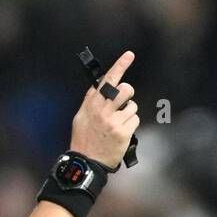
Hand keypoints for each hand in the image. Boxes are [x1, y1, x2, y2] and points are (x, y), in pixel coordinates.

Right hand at [69, 49, 139, 170]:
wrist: (87, 161)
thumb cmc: (84, 138)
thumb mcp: (81, 116)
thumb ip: (91, 99)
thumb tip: (102, 84)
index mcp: (92, 104)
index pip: (108, 80)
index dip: (120, 66)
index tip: (129, 55)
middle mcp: (103, 110)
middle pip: (126, 89)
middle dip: (128, 94)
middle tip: (122, 103)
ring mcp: (114, 121)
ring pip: (132, 106)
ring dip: (128, 114)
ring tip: (118, 124)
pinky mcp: (123, 133)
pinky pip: (135, 120)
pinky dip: (131, 126)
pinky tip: (121, 133)